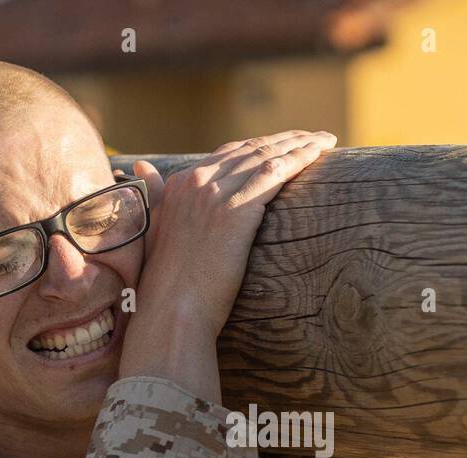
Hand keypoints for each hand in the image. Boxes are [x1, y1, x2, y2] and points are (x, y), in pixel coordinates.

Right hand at [132, 130, 334, 333]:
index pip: (228, 153)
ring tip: (326, 140)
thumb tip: (140, 167)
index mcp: (179, 184)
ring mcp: (216, 193)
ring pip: (267, 155)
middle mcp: (197, 181)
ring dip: (300, 143)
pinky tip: (320, 152)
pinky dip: (300, 157)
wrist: (172, 311)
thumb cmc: (167, 285)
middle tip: (315, 137)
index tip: (284, 145)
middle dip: (286, 139)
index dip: (259, 146)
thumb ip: (155, 195)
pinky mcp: (237, 210)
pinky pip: (276, 172)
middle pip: (251, 148)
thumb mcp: (153, 231)